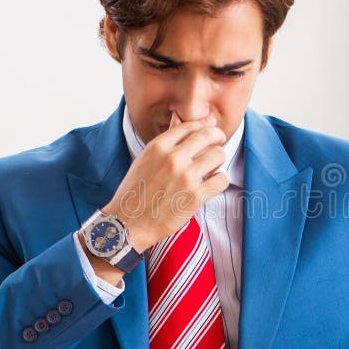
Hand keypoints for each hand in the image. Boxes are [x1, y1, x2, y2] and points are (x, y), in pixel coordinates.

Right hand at [103, 116, 229, 251]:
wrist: (127, 224)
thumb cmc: (134, 192)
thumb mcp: (144, 160)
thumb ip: (165, 144)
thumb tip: (184, 125)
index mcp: (158, 147)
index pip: (190, 126)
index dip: (203, 126)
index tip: (208, 132)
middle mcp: (173, 158)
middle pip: (209, 135)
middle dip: (218, 137)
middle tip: (218, 144)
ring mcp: (186, 177)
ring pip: (219, 155)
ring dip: (219, 161)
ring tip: (212, 168)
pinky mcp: (195, 197)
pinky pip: (222, 179)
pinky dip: (220, 181)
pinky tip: (212, 184)